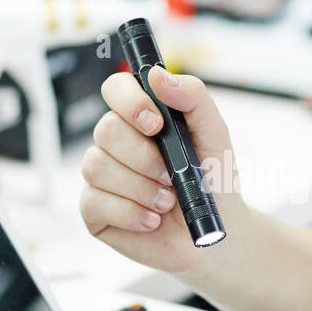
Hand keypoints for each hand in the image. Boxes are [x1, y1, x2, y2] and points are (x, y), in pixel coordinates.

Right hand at [80, 67, 246, 274]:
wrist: (217, 235)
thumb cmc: (214, 183)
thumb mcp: (215, 135)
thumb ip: (193, 98)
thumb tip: (157, 75)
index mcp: (141, 118)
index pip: (116, 89)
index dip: (130, 101)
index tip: (156, 123)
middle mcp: (116, 143)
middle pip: (106, 130)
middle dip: (144, 157)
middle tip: (171, 176)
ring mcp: (102, 176)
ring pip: (98, 166)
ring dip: (141, 189)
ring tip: (167, 202)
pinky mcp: (94, 210)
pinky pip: (95, 202)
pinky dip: (131, 213)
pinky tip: (152, 220)